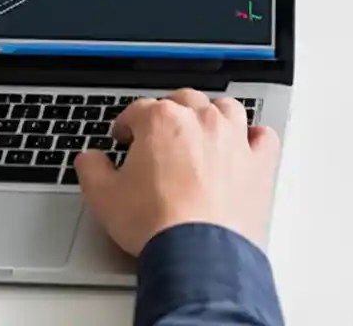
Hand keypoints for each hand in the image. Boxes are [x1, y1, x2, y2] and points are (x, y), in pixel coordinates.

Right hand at [75, 88, 279, 255]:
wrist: (197, 252)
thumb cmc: (156, 223)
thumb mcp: (103, 197)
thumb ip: (92, 169)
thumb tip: (89, 159)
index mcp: (161, 121)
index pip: (138, 110)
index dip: (126, 123)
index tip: (123, 137)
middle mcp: (201, 121)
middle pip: (183, 100)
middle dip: (168, 112)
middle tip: (158, 133)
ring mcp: (234, 140)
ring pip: (225, 109)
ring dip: (212, 114)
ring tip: (201, 130)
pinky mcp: (258, 164)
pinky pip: (263, 137)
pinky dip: (255, 138)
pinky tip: (246, 145)